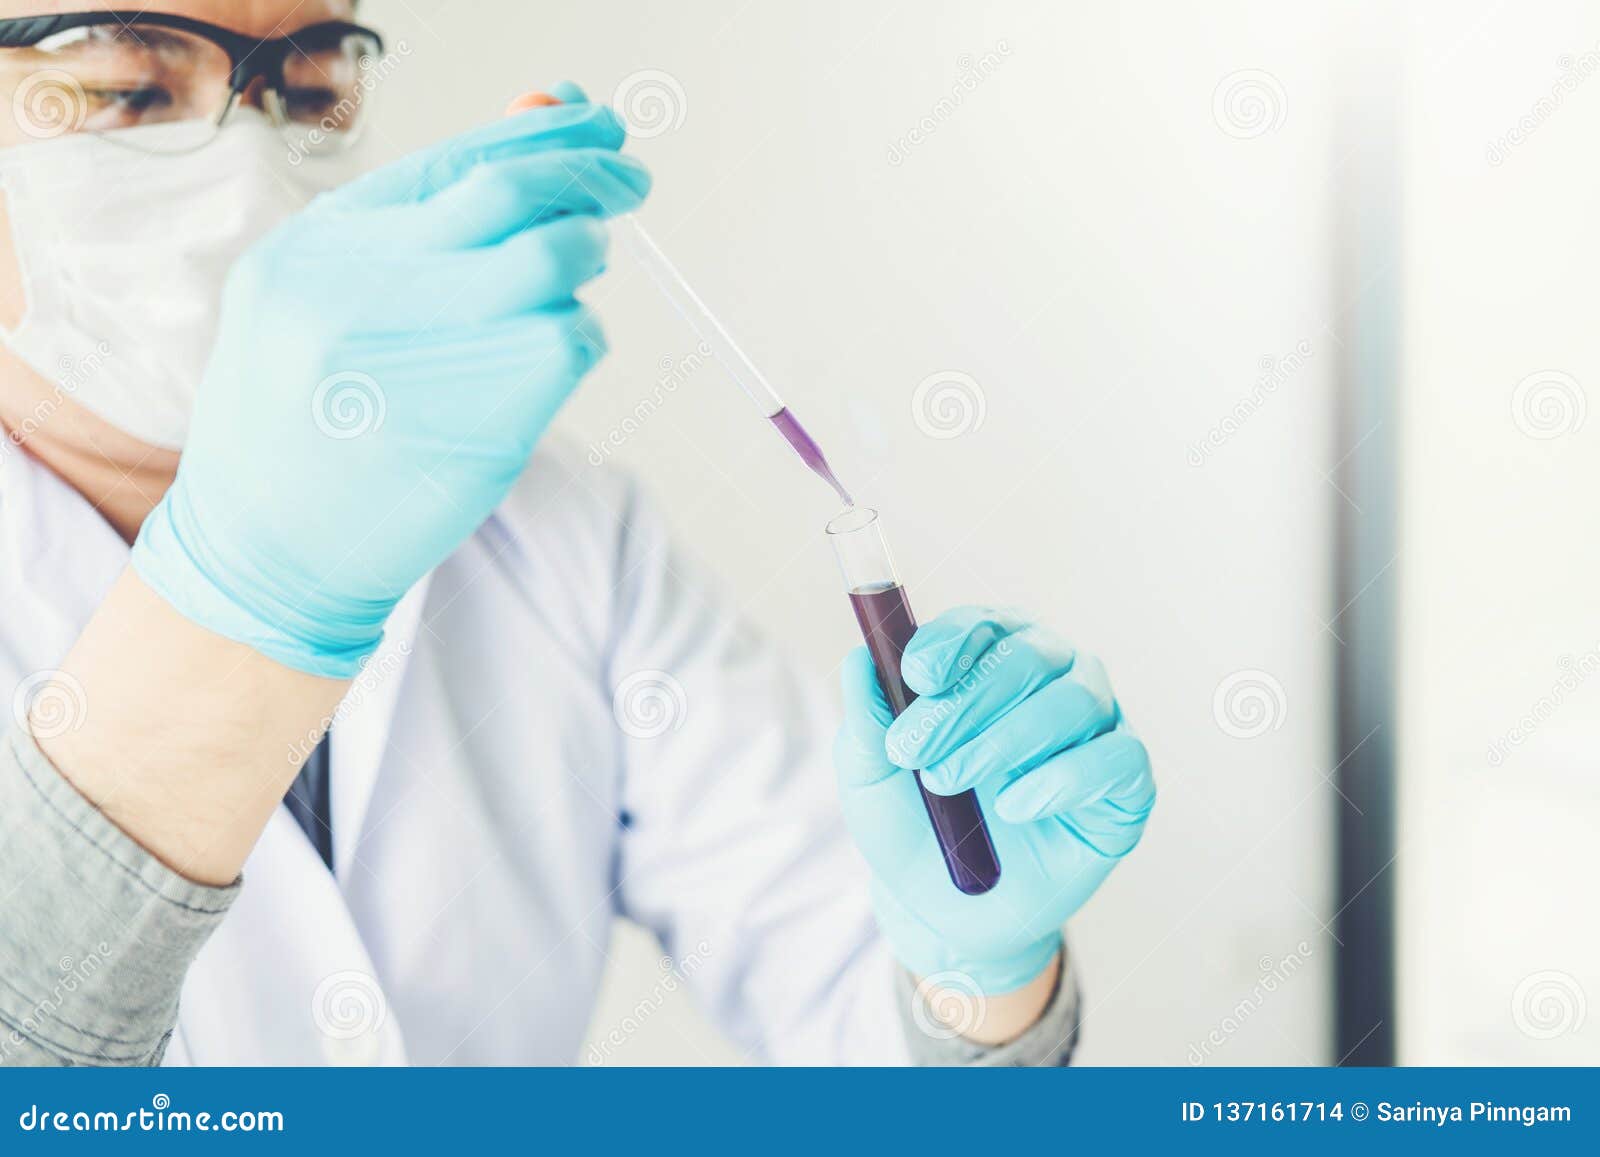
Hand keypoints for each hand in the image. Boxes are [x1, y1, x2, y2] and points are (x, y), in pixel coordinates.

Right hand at [132, 92, 649, 676]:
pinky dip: (580, 338)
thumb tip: (536, 132)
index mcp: (317, 247)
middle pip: (510, 192)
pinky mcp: (482, 417)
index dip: (540, 134)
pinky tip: (551, 358)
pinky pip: (569, 341)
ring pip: (553, 261)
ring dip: (584, 258)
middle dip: (586, 176)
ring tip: (570, 281)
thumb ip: (420, 229)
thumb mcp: (324, 301)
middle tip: (625, 181)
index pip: (453, 159)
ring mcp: (421, 353)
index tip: (592, 126)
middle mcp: (360, 286)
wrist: (269, 552)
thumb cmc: (308, 418)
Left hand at [835, 607, 1154, 993]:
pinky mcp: (1127, 786)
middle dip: (967, 700)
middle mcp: (1052, 680)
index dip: (953, 640)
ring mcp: (1096, 728)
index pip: (984, 624)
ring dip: (1006, 739)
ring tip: (949, 782)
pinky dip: (1065, 778)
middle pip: (1029, 655)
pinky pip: (1119, 758)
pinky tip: (1016, 807)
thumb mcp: (870, 777)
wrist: (947, 913)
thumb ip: (866, 718)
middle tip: (916, 750)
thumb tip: (859, 658)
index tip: (915, 674)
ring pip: (1074, 700)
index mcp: (991, 660)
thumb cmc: (912, 828)